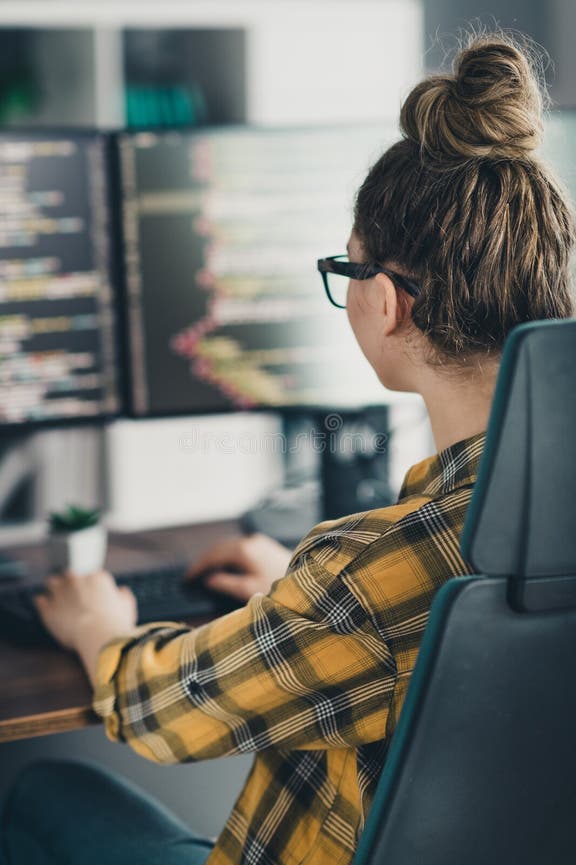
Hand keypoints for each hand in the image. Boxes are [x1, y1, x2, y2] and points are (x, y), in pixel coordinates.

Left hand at [35, 570, 136, 684]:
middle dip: (71, 584)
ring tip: (57, 599)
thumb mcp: (128, 606)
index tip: (93, 597)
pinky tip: (46, 607)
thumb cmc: (116, 622)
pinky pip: (40, 600)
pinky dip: (43, 603)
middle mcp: (77, 581)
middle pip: (70, 575)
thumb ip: (123, 596)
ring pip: (52, 582)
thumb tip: (121, 591)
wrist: (99, 636)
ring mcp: (60, 593)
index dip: (91, 587)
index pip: (91, 576)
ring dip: (54, 589)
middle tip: (74, 597)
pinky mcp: (48, 608)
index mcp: (97, 578)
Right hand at [188, 533, 291, 602]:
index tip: (187, 578)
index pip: (213, 556)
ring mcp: (260, 542)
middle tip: (193, 575)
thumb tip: (208, 580)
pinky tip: (228, 567)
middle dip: (206, 561)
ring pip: (231, 547)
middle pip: (220, 548)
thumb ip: (225, 583)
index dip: (198, 567)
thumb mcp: (248, 590)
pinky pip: (241, 548)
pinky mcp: (267, 547)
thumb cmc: (279, 587)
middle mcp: (251, 541)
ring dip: (218, 558)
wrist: (307, 583)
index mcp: (243, 550)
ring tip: (207, 572)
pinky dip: (230, 557)